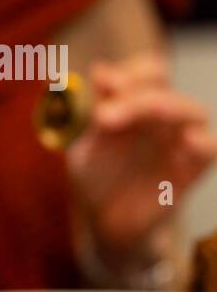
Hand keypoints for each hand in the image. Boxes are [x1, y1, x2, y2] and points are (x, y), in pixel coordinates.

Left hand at [67, 52, 215, 265]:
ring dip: (162, 108)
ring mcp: (180, 141)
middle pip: (164, 89)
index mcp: (138, 105)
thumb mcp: (87, 145)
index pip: (148, 72)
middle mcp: (163, 118)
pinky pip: (210, 147)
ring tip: (123, 123)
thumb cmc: (98, 179)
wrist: (106, 222)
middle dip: (134, 95)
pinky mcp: (193, 169)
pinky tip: (182, 140)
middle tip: (102, 117)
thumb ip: (95, 113)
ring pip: (192, 111)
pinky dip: (200, 140)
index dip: (130, 72)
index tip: (103, 83)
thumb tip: (101, 69)